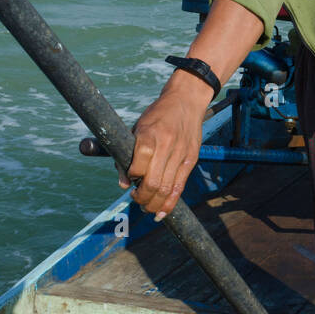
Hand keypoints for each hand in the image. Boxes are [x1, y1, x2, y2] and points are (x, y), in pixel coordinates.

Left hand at [122, 79, 209, 219]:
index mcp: (149, 135)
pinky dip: (169, 204)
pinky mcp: (191, 159)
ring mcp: (181, 154)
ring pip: (166, 189)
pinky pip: (179, 187)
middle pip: (153, 183)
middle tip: (136, 199)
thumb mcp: (137, 128)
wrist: (186, 101)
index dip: (131, 178)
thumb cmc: (157, 115)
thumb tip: (124, 184)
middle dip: (141, 198)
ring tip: (146, 206)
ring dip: (153, 203)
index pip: (138, 167)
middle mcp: (166, 145)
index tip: (129, 180)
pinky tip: (161, 212)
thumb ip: (128, 155)